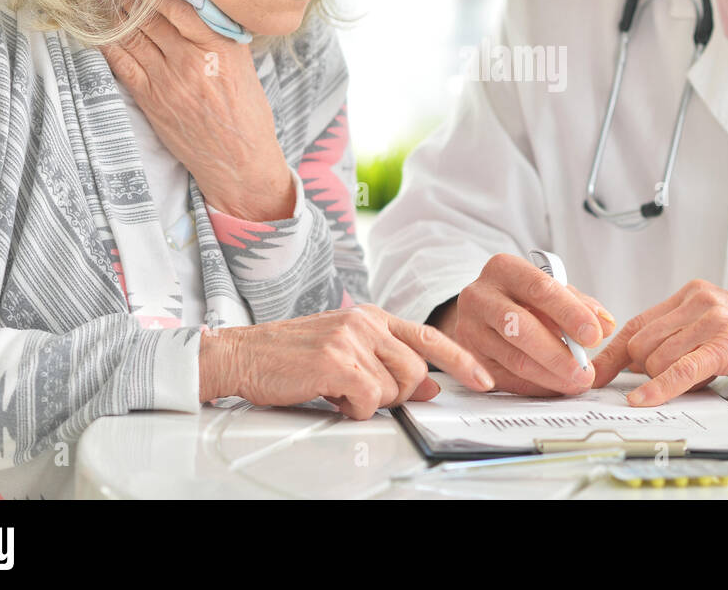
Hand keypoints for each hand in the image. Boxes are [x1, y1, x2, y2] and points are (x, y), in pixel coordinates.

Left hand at [98, 0, 293, 220]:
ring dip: (113, 11)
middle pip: (150, 14)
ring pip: (131, 34)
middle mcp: (192, 60)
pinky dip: (107, 40)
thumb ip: (218, 33)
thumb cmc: (246, 111)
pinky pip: (121, 61)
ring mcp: (168, 80)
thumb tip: (192, 0)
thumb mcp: (243, 63)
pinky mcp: (151, 99)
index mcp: (220, 46)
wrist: (239, 160)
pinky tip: (99, 26)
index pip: (179, 3)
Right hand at [199, 305, 494, 417]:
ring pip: (396, 388)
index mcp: (374, 317)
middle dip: (398, 395)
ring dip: (371, 403)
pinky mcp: (337, 360)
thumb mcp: (347, 354)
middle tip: (363, 395)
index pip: (430, 337)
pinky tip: (331, 397)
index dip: (462, 361)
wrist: (243, 354)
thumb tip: (431, 388)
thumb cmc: (291, 357)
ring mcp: (353, 338)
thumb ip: (389, 365)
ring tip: (341, 392)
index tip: (485, 380)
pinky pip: (370, 400)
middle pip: (417, 372)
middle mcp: (368, 322)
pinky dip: (353, 409)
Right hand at [435, 253, 615, 395]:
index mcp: (503, 269)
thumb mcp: (551, 290)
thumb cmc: (523, 298)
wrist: (483, 308)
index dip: (569, 313)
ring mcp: (468, 327)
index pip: (539, 289)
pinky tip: (535, 385)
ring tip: (575, 383)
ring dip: (549, 375)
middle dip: (558, 353)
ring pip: (512, 357)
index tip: (594, 335)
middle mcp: (479, 295)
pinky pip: (495, 375)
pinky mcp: (466, 356)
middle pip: (520, 326)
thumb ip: (580, 304)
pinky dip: (519, 383)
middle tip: (585, 371)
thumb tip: (605, 325)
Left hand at [590, 280, 727, 405]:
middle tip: (671, 380)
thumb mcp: (712, 327)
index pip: (636, 323)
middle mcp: (698, 300)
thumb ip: (676, 336)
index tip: (594, 372)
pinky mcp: (725, 345)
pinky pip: (680, 370)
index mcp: (691, 293)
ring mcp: (712, 320)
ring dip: (666, 379)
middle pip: (641, 343)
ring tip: (701, 378)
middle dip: (646, 370)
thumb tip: (633, 361)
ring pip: (657, 358)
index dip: (612, 352)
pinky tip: (643, 400)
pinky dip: (659, 388)